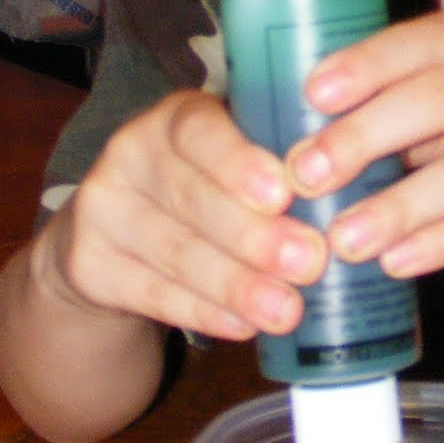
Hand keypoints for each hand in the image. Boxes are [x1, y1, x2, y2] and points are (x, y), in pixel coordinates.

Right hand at [33, 89, 325, 340]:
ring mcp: (101, 207)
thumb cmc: (209, 189)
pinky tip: (242, 326)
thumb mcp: (239, 161)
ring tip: (288, 309)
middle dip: (256, 236)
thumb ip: (283, 169)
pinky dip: (202, 312)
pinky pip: (151, 292)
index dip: (239, 162)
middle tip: (311, 261)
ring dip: (237, 284)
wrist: (115, 235)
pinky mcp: (87, 263)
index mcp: (178, 115)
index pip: (201, 129)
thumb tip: (356, 204)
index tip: (285, 192)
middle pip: (194, 198)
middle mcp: (131, 151)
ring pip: (176, 251)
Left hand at [288, 3, 443, 276]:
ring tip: (342, 239)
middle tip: (305, 177)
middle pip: (436, 101)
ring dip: (395, 209)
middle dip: (362, 140)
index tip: (308, 98)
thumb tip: (328, 138)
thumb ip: (432, 101)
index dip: (363, 67)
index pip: (424, 41)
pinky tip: (400, 261)